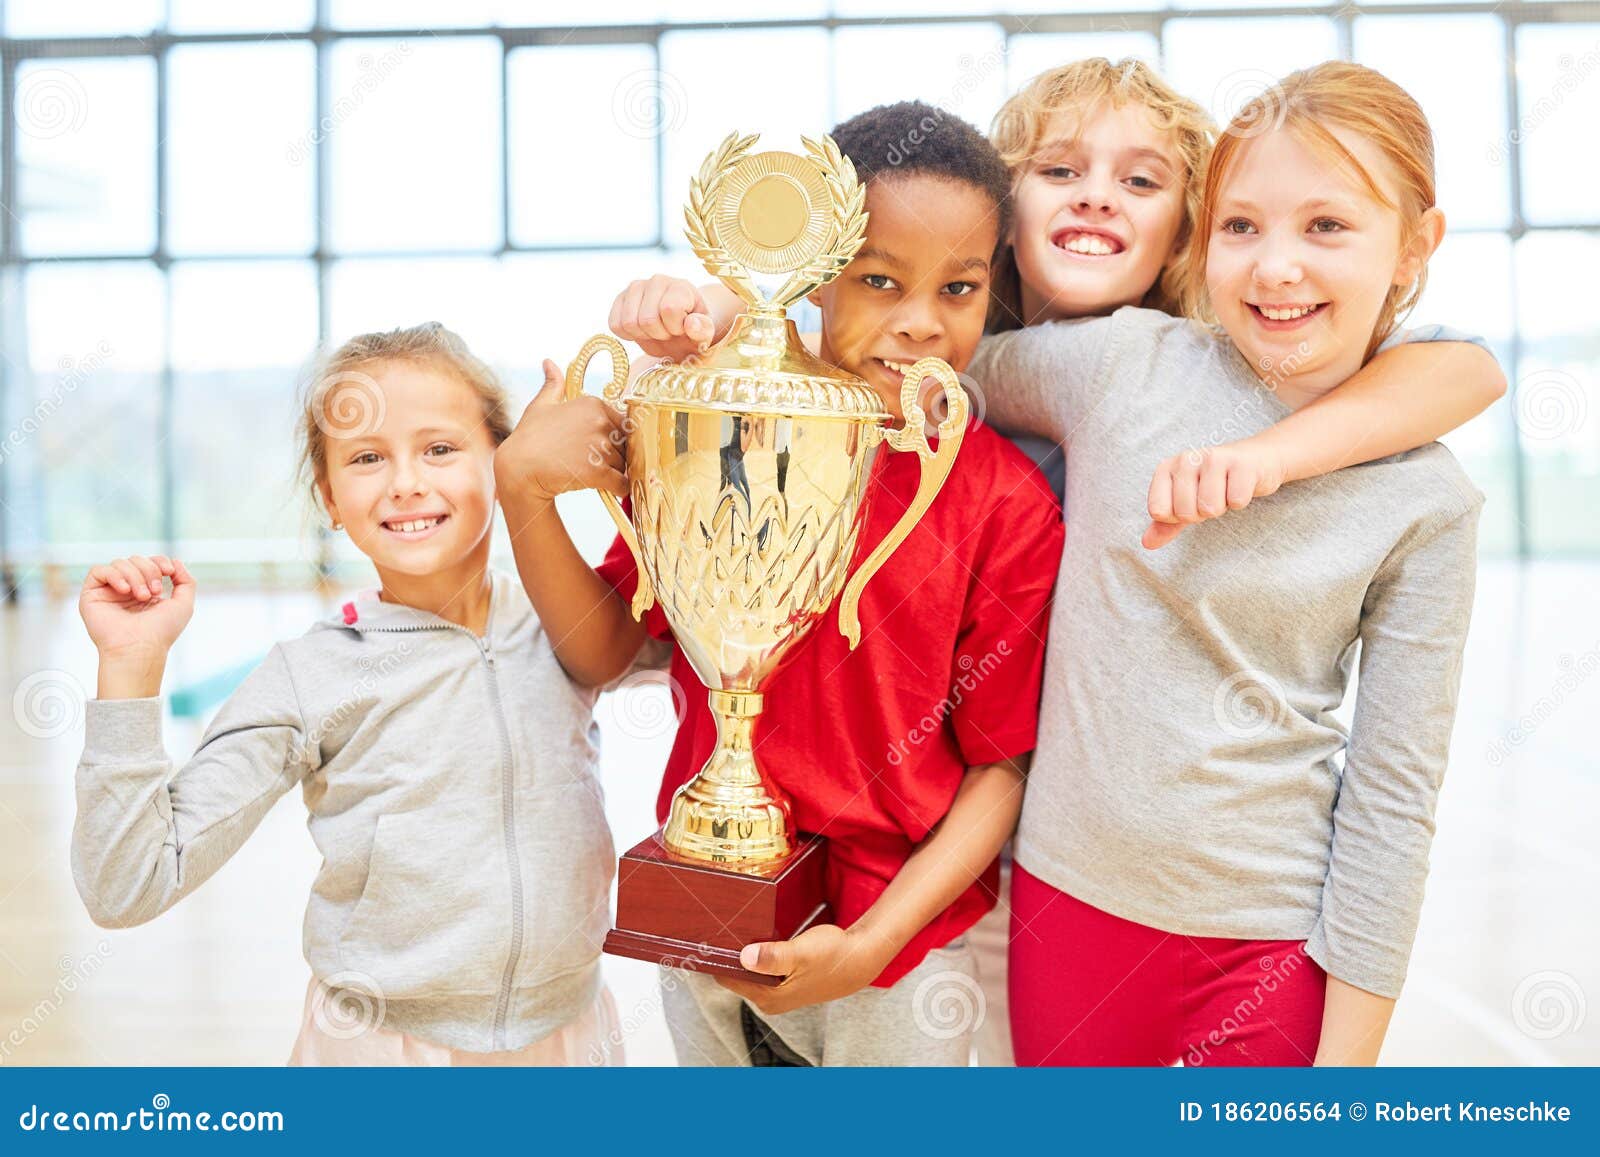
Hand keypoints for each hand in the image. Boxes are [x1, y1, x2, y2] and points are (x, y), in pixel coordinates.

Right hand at [80, 556, 194, 697]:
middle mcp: (125, 590)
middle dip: (149, 571)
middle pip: (135, 560)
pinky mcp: (91, 595)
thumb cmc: (161, 631)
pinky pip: (98, 570)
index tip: (169, 571)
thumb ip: (186, 581)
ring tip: (142, 597)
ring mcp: (108, 592)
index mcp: (145, 590)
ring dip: (135, 576)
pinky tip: (125, 591)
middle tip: (153, 593)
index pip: (149, 562)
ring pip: (119, 563)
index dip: (159, 561)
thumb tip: (175, 561)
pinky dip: (115, 576)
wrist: (141, 649)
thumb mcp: (183, 604)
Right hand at [494, 359, 627, 505]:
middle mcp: (599, 422)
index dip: (612, 438)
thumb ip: (553, 385)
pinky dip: (619, 488)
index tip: (594, 447)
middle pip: (624, 444)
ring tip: (588, 474)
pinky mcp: (597, 472)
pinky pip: (622, 483)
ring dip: (613, 472)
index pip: (622, 425)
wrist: (518, 470)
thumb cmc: (529, 438)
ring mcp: (599, 446)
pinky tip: (608, 489)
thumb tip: (549, 362)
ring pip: (623, 464)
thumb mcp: (540, 406)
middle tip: (589, 463)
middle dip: (614, 456)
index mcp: (593, 404)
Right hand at [609, 275, 715, 362]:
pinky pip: (615, 324)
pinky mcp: (620, 299)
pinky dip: (628, 335)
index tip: (682, 329)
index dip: (675, 328)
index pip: (669, 309)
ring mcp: (636, 287)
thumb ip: (703, 330)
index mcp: (681, 286)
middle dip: (659, 334)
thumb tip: (691, 324)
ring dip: (644, 335)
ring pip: (629, 323)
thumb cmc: (693, 330)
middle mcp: (657, 280)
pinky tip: (642, 330)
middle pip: (647, 320)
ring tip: (657, 330)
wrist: (680, 328)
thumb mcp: (705, 334)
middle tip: (669, 332)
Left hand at [713, 923, 893, 1016]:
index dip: (716, 958)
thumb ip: (773, 956)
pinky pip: (760, 969)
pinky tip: (755, 937)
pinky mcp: (785, 984)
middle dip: (728, 954)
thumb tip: (744, 957)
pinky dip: (755, 954)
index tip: (706, 936)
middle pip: (735, 976)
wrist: (860, 960)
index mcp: (769, 997)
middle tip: (719, 925)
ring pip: (748, 971)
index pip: (727, 978)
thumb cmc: (833, 955)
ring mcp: (777, 993)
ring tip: (733, 928)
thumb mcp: (801, 953)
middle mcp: (769, 1000)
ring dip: (742, 953)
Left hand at [1143, 438, 1284, 548]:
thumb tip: (1147, 543)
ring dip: (1222, 507)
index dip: (1177, 516)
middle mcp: (1186, 459)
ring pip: (1210, 508)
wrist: (1256, 459)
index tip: (1189, 503)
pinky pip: (1236, 501)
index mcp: (1167, 468)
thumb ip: (1166, 522)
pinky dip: (1241, 500)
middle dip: (1202, 513)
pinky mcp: (1241, 464)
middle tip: (1212, 496)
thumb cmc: (1216, 482)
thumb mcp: (1187, 501)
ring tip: (1226, 490)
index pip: (1158, 511)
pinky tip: (1242, 485)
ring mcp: (1213, 458)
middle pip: (1185, 512)